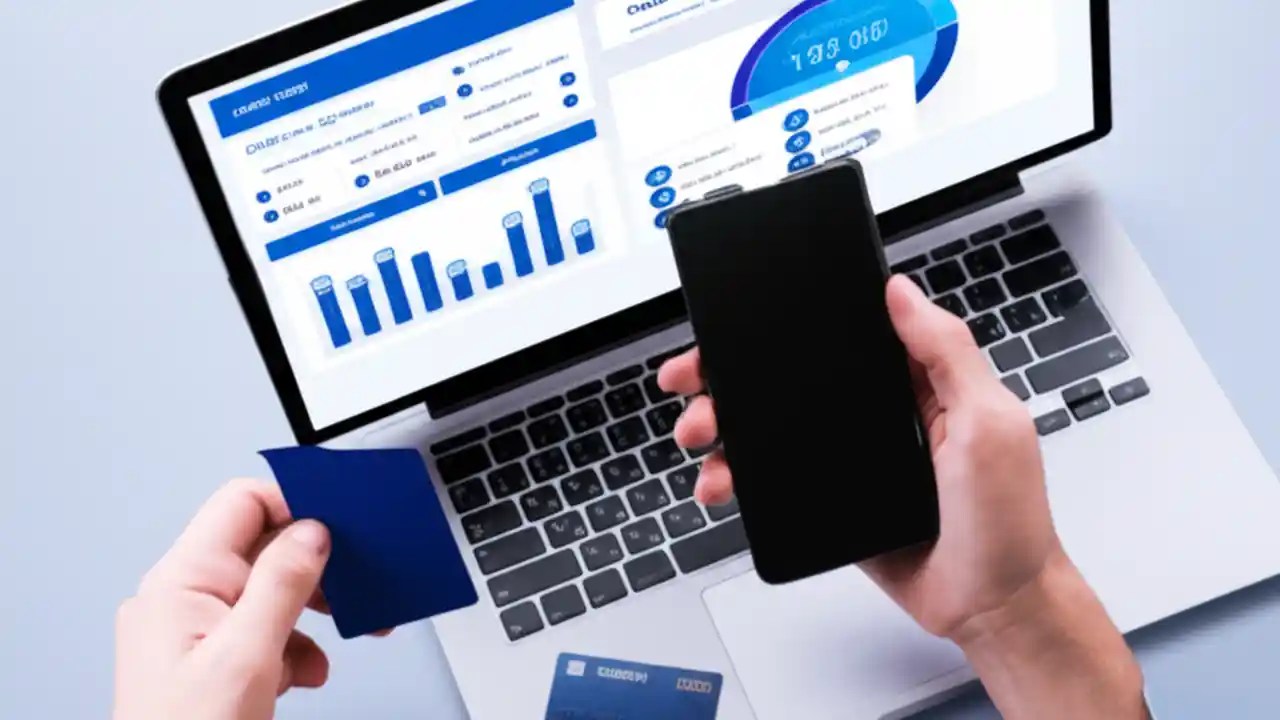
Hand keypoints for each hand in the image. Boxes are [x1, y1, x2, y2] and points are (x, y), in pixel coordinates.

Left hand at [113, 478, 378, 719]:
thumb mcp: (247, 657)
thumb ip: (283, 585)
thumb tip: (313, 531)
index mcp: (181, 582)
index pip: (242, 504)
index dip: (295, 506)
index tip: (339, 524)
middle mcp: (181, 598)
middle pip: (261, 548)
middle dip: (312, 572)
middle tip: (351, 589)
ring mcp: (191, 631)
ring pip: (267, 593)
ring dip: (306, 618)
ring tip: (322, 650)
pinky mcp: (205, 662)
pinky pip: (260, 631)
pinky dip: (291, 649)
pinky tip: (301, 675)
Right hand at [660, 275, 1147, 718]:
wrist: (990, 607)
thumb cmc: (1006, 521)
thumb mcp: (989, 424)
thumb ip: (948, 354)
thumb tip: (901, 291)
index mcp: (917, 382)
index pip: (842, 334)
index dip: (788, 320)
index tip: (741, 317)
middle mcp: (876, 413)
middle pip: (788, 378)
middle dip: (731, 374)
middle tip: (695, 378)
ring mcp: (849, 458)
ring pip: (769, 429)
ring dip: (723, 426)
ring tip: (700, 433)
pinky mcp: (829, 499)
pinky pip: (771, 481)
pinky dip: (736, 479)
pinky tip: (721, 482)